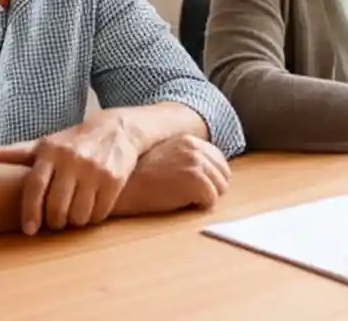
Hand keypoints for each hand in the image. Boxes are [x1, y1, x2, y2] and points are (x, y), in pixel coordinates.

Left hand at [0, 113, 140, 234]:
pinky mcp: (114, 179)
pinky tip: (90, 210)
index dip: (30, 212)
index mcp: (51, 152)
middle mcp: (72, 160)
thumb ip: (14, 154)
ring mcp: (95, 170)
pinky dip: (93, 218)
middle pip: (56, 206)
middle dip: (54, 221)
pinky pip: (99, 213)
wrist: (118, 130)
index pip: (35, 187)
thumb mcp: (45, 145)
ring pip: (78, 214)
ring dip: (74, 222)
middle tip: (55, 223)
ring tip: (73, 216)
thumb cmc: (73, 142)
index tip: (29, 230)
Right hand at [114, 135, 231, 215]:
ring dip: (207, 197)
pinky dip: (201, 206)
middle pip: (224, 175)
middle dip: (212, 188)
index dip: (212, 177)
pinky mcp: (195, 180)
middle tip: (193, 196)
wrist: (123, 186)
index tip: (201, 187)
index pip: (219, 160)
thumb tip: (208, 172)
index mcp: (190, 141)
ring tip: (185, 199)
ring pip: (221, 188)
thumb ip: (187, 158)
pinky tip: (182, 203)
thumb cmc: (139, 177)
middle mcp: (196, 148)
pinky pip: (211, 200)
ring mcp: (196, 163)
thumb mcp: (165, 157)